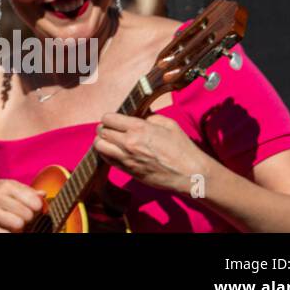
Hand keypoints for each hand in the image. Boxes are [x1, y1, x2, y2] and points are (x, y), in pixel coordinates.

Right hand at [0, 179, 45, 232]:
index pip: (34, 202)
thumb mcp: (5, 189)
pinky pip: (5, 235)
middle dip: (26, 221)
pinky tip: (2, 230)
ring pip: (18, 226)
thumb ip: (25, 191)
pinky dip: (7, 234)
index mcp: (5, 185)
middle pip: (28, 215)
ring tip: (11, 226)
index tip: (31, 211)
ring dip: (17, 230)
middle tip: (19, 220)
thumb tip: (43, 195)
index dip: (36, 210)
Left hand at [93, 112, 209, 194]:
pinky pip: (107, 160)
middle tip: (111, 129)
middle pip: (101, 131)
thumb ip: (149, 117)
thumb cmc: (182, 148)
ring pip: (99, 146)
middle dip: (104, 128)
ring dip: (102, 141)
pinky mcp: (129, 171)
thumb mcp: (168, 124)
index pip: (108, 118)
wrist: (190, 174)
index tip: (114, 119)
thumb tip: (138, 115)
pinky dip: (106, 154)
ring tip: (110, 140)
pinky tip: (114, 152)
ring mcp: (127, 158)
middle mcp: (129, 142)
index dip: (109, 118)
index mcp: (138, 128)